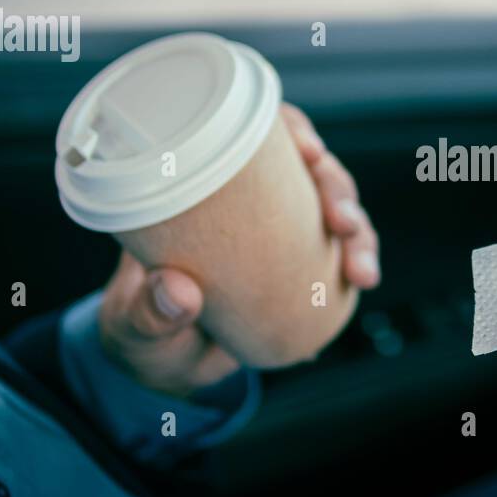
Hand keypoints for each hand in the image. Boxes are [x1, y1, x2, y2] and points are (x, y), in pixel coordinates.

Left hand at [97, 103, 380, 396]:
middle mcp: (247, 201)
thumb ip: (148, 313)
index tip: (309, 150)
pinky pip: (341, 251)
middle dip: (337, 187)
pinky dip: (359, 259)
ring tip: (360, 268)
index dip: (288, 130)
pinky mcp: (301, 266)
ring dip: (358, 230)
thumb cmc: (141, 332)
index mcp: (201, 191)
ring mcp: (279, 232)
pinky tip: (361, 277)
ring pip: (335, 208)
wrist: (166, 366)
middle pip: (307, 168)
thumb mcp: (135, 325)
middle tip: (343, 222)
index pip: (249, 134)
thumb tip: (179, 292)